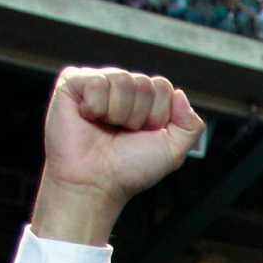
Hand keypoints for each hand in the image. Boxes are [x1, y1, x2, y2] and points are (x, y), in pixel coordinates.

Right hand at [31, 67, 203, 244]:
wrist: (96, 182)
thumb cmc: (129, 169)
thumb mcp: (173, 152)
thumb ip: (190, 125)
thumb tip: (180, 93)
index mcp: (145, 102)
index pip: (163, 87)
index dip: (158, 115)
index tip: (144, 135)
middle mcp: (122, 90)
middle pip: (144, 83)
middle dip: (138, 115)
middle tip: (122, 133)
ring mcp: (97, 84)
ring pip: (122, 79)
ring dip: (118, 113)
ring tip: (106, 127)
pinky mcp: (72, 83)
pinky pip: (96, 81)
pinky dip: (95, 106)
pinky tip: (88, 118)